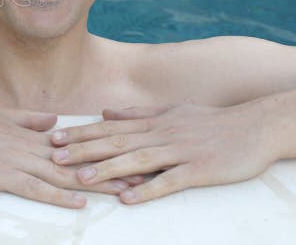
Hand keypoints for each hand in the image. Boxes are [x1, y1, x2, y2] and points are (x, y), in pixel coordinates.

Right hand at [0, 105, 132, 208]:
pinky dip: (60, 195)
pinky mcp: (1, 175)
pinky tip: (81, 201)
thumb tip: (54, 122)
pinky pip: (36, 188)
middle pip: (79, 159)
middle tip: (146, 174)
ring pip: (65, 174)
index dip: (105, 150)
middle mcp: (29, 145)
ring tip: (127, 191)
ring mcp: (16, 160)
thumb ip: (27, 120)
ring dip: (97, 182)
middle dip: (114, 168)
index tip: (132, 153)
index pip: (75, 143)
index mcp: (28, 133)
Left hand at [48, 102, 277, 204]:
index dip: (81, 133)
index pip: (109, 127)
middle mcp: (161, 134)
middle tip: (55, 157)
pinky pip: (169, 181)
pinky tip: (128, 199)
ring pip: (137, 160)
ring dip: (107, 170)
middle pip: (116, 142)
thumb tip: (106, 112)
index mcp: (153, 122)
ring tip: (81, 178)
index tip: (55, 139)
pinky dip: (147, 190)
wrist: (255, 126)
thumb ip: (137, 114)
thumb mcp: (171, 111)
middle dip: (84, 150)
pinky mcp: (199, 170)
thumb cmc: (210, 121)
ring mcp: (179, 151)